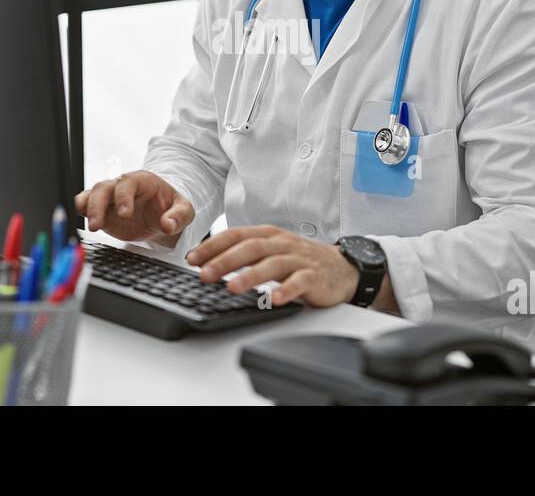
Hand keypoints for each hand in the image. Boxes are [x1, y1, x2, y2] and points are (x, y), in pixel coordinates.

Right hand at [74, 171, 194, 242]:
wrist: (160, 213)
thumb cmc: (170, 206)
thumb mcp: (183, 210)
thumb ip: (178, 216)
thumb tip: (168, 225)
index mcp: (142, 181)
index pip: (128, 183)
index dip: (123, 197)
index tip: (125, 214)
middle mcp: (121, 186)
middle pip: (103, 187)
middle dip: (98, 205)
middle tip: (98, 225)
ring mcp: (109, 198)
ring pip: (90, 195)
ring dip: (85, 208)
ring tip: (87, 225)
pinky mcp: (101, 210)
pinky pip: (85, 207)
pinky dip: (78, 212)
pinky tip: (74, 221)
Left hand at [185, 226, 358, 307]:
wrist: (341, 267)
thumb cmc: (300, 260)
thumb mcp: (271, 250)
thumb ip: (245, 254)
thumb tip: (208, 263)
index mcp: (268, 235)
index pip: (236, 235)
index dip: (213, 246)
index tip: (192, 259)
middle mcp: (282, 244)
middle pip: (251, 248)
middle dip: (225, 261)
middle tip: (205, 274)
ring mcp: (299, 259)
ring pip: (272, 264)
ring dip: (251, 276)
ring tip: (232, 288)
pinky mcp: (314, 276)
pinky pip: (299, 281)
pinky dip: (286, 290)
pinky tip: (274, 298)